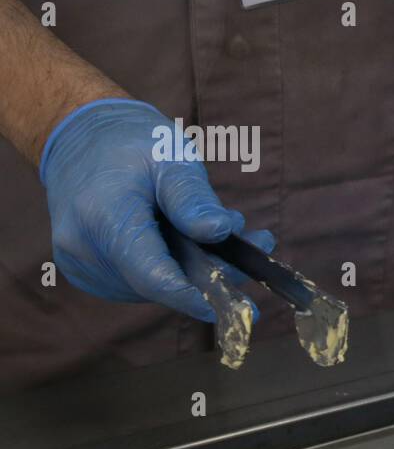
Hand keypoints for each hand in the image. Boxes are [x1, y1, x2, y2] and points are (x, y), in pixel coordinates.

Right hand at [40, 98, 273, 320]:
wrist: (81, 141)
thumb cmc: (132, 144)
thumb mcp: (170, 157)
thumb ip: (192, 198)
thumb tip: (219, 232)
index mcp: (102, 216)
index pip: (151, 274)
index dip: (194, 296)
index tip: (233, 307)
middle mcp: (84, 249)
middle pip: (160, 283)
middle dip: (213, 271)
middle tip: (258, 241)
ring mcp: (81, 265)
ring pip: (152, 287)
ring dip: (195, 268)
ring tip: (223, 228)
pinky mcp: (88, 273)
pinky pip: (139, 282)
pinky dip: (171, 267)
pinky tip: (190, 239)